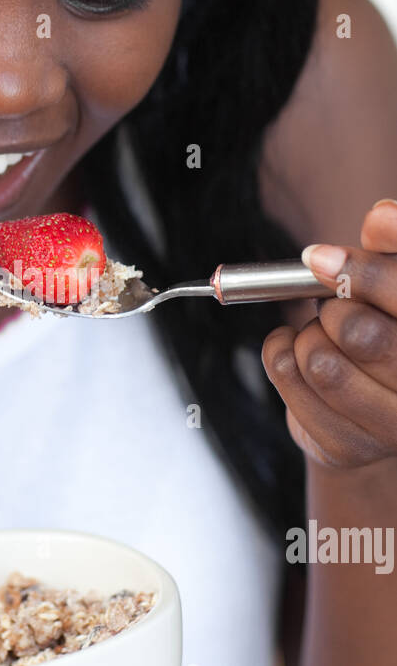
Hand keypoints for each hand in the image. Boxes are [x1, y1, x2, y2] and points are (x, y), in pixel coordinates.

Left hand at [262, 199, 396, 468]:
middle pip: (359, 333)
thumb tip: (380, 216)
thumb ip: (395, 245)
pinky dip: (281, 350)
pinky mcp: (349, 449)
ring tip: (323, 336)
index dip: (363, 273)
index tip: (320, 257)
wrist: (375, 402)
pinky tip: (302, 356)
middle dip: (333, 308)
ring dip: (307, 334)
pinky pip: (287, 375)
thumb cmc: (391, 323)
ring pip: (318, 359)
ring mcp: (394, 429)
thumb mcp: (396, 280)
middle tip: (334, 306)